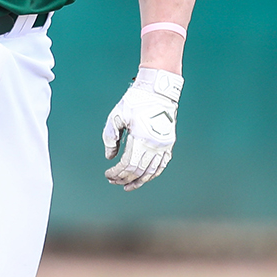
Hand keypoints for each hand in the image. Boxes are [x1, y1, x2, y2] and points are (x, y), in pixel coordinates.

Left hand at [103, 67, 182, 190]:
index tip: (107, 174)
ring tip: (127, 185)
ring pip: (151, 172)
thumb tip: (110, 157)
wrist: (158, 90)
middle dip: (124, 179)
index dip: (116, 173)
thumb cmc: (135, 100)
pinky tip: (144, 178)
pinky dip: (152, 174)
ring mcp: (164, 145)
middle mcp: (155, 144)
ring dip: (138, 181)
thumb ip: (110, 137)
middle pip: (138, 171)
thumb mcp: (116, 116)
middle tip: (113, 181)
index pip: (127, 164)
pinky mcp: (169, 143)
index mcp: (141, 138)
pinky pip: (162, 165)